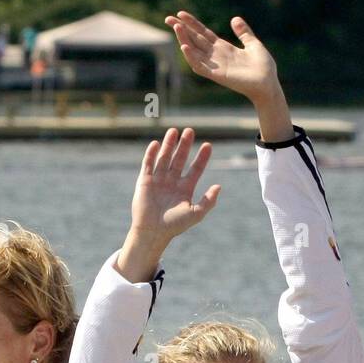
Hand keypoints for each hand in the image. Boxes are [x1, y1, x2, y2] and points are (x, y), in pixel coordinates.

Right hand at [115, 127, 218, 283]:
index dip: (202, 158)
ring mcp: (158, 180)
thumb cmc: (174, 225)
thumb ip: (208, 201)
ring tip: (174, 130)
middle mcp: (172, 182)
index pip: (195, 169)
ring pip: (165, 158)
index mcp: (185, 189)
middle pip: (180, 159)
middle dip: (185, 146)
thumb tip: (219, 186)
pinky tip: (157, 143)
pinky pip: (148, 164)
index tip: (208, 145)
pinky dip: (152, 154)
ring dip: (169, 144)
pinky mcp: (145, 181)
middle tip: (190, 131)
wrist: (153, 232)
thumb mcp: (195, 214)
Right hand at [164, 12, 278, 103]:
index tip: (181, 13)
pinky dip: (192, 57)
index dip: (192, 23)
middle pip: (195, 40)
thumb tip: (234, 18)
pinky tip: (184, 47)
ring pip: (194, 51)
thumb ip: (243, 33)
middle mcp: (217, 56)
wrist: (269, 84)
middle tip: (167, 18)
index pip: (203, 33)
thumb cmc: (264, 67)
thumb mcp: (253, 44)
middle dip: (181, 29)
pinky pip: (201, 67)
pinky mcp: (218, 76)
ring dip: (184, 40)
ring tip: (176, 27)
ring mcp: (216, 66)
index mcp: (224, 48)